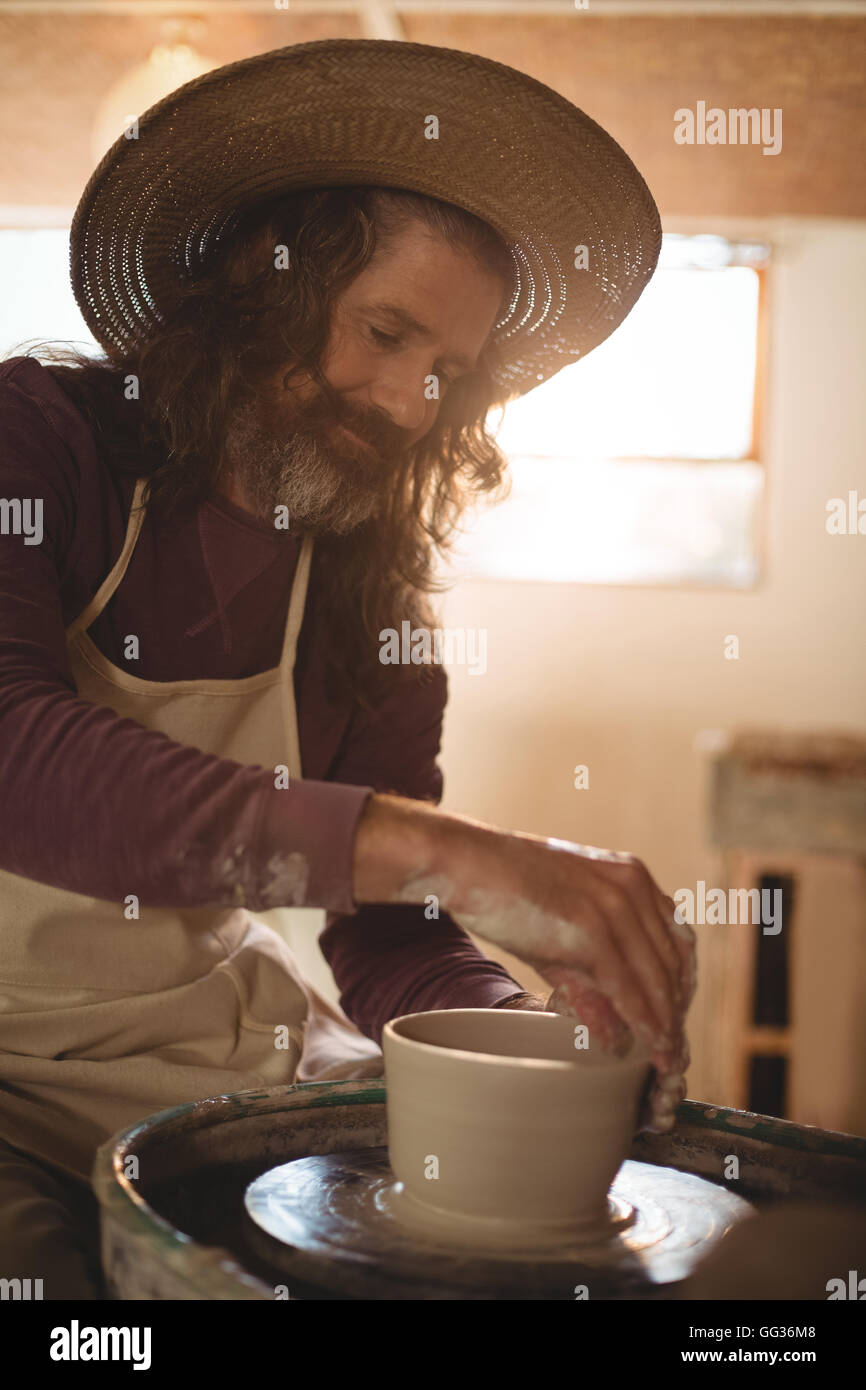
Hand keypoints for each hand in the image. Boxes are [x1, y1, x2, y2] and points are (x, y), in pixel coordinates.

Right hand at [353, 796, 695, 1128]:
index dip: (681, 980)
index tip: (675, 1014)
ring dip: (665, 1024)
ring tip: (666, 1060)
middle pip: (673, 961)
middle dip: (676, 1009)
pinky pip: (628, 987)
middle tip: (674, 1048)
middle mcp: (632, 886)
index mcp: (630, 875)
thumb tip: (613, 1036)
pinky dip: (643, 1022)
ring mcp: (613, 905)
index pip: (676, 936)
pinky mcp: (591, 929)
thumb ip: (588, 981)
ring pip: (657, 978)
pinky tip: (649, 1046)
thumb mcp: (558, 936)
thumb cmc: (505, 893)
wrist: (467, 862)